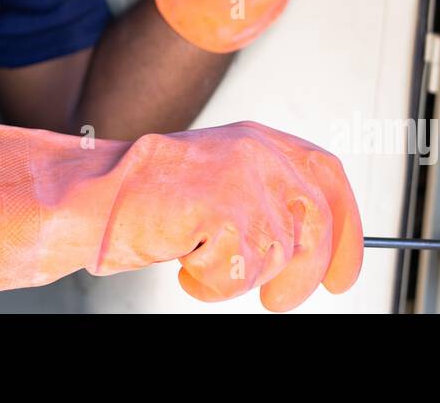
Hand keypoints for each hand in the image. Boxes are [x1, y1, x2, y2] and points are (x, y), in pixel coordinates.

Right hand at [87, 120, 364, 310]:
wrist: (92, 195)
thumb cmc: (148, 195)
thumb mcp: (219, 178)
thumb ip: (265, 194)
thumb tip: (313, 243)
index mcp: (260, 139)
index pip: (329, 177)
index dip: (348, 231)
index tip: (342, 275)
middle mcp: (258, 154)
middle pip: (316, 228)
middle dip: (302, 277)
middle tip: (277, 301)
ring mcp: (242, 181)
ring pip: (275, 257)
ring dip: (237, 276)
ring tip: (196, 257)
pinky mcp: (223, 212)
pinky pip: (237, 275)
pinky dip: (209, 284)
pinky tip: (182, 259)